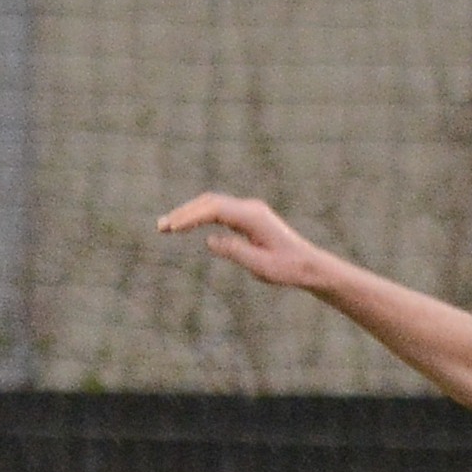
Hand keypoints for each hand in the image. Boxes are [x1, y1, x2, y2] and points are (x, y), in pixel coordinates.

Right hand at [156, 193, 330, 290]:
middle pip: (209, 202)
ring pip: (212, 204)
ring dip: (189, 214)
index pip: (214, 209)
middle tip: (161, 227)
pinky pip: (219, 212)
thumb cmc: (288, 269)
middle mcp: (250, 208)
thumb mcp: (261, 266)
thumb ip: (235, 252)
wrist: (309, 266)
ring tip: (168, 227)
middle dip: (184, 213)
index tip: (172, 228)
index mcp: (253, 217)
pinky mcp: (248, 218)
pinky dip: (200, 217)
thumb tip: (210, 240)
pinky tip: (187, 226)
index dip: (190, 216)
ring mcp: (249, 211)